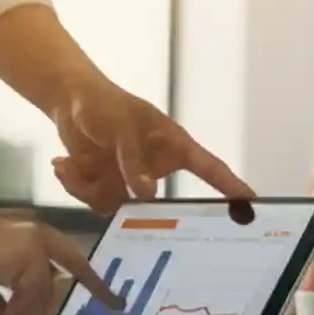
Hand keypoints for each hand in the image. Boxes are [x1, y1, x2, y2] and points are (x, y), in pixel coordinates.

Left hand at [50, 80, 254, 213]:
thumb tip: (148, 195)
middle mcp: (156, 169)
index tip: (252, 205)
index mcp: (173, 147)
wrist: (68, 102)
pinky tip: (62, 164)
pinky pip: (95, 202)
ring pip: (118, 207)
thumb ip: (133, 160)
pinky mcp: (105, 188)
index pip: (209, 168)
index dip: (231, 187)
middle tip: (126, 212)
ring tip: (70, 164)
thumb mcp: (122, 127)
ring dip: (89, 187)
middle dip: (137, 209)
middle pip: (160, 204)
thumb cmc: (106, 105)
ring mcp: (130, 182)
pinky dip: (75, 185)